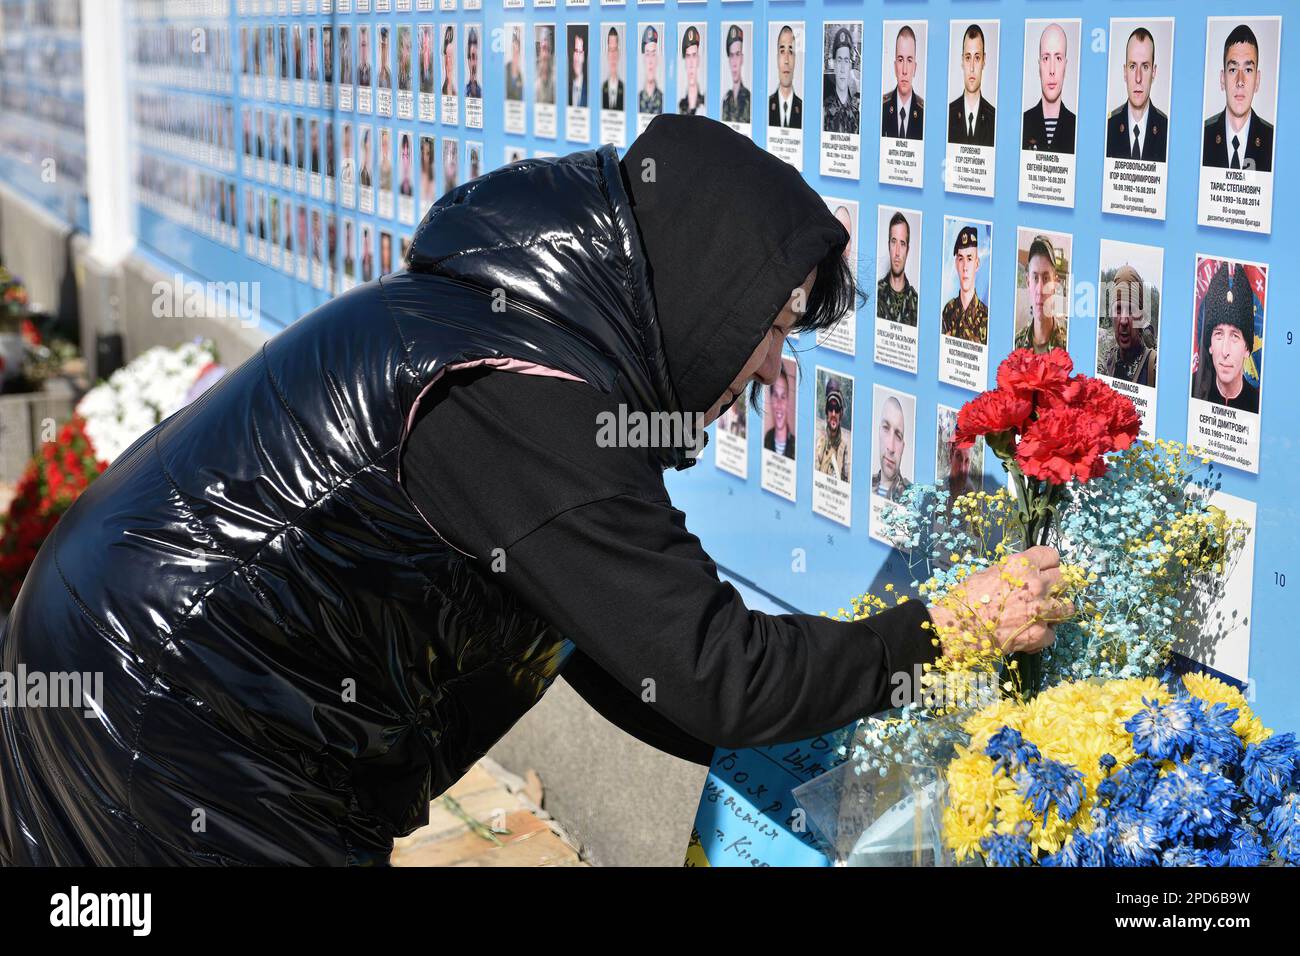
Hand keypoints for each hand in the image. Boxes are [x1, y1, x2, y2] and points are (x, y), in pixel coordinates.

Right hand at [926, 546, 1074, 656]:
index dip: (1047, 564)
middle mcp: (1035, 584)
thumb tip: (1020, 578)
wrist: (955, 629)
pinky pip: (1052, 634)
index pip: (1052, 555)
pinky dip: (1042, 636)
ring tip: (1042, 615)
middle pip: (1064, 580)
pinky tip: (1028, 635)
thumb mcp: (985, 575)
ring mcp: (1040, 610)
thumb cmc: (963, 600)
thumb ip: (1010, 574)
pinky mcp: (1039, 635)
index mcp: (1020, 565)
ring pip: (1067, 608)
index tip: (1043, 571)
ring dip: (1056, 611)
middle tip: (1043, 594)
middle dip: (1055, 587)